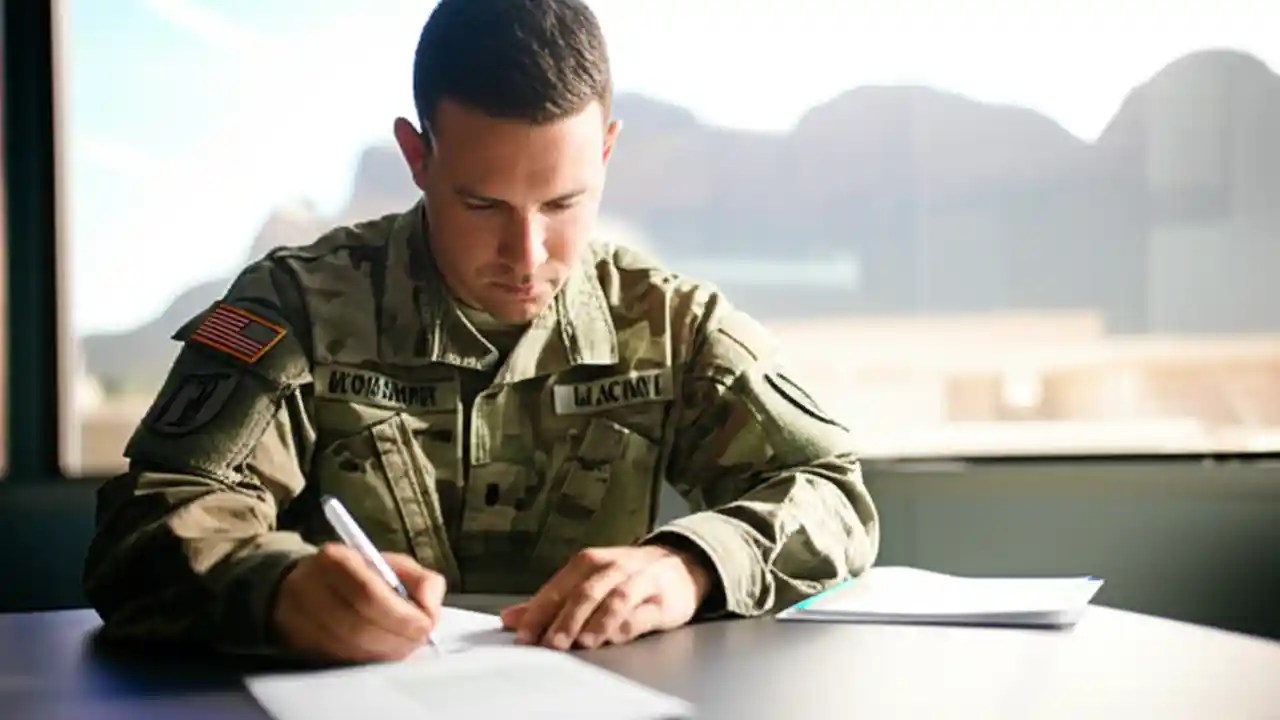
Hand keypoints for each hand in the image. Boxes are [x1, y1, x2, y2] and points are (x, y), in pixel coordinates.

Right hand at [272, 543, 445, 661]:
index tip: (426, 624)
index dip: (402, 616)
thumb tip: (432, 608)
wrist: (304, 587)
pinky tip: (384, 654)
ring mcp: (299, 621)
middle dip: (398, 639)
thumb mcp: (393, 565)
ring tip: (404, 646)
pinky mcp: (300, 646)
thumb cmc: (360, 575)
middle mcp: (309, 590)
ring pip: (350, 650)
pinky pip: (341, 662)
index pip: (369, 595)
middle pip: (359, 628)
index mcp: (335, 561)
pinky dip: (370, 661)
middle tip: (419, 640)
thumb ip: (422, 581)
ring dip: (386, 653)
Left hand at [500, 544, 713, 650]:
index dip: (539, 612)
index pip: (558, 587)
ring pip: (614, 600)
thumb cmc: (627, 577)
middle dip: (565, 619)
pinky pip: (643, 613)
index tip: (522, 635)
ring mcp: (639, 582)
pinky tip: (614, 639)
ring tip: (580, 642)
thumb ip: (550, 601)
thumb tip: (510, 618)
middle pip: (584, 592)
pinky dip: (626, 626)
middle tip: (549, 644)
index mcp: (588, 563)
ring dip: (596, 621)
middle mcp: (612, 568)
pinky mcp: (663, 600)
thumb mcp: (587, 582)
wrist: (682, 564)